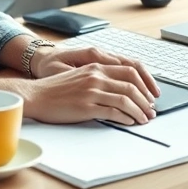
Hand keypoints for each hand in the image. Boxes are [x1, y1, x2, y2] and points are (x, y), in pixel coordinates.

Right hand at [24, 63, 157, 124]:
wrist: (36, 96)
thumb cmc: (56, 89)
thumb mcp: (80, 75)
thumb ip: (99, 78)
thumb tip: (120, 89)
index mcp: (96, 67)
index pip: (129, 71)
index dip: (145, 84)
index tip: (150, 95)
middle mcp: (96, 76)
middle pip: (131, 86)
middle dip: (145, 100)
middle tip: (151, 110)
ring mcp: (91, 91)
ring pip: (126, 99)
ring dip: (140, 110)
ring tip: (144, 118)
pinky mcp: (86, 107)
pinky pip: (113, 112)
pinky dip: (126, 118)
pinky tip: (130, 121)